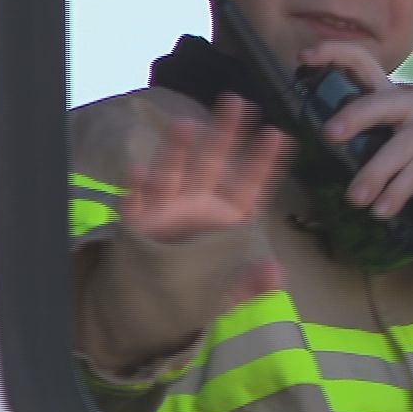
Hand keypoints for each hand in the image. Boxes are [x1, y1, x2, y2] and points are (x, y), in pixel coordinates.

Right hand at [124, 94, 290, 303]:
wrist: (149, 310)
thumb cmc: (194, 293)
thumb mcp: (226, 296)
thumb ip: (250, 285)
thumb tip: (277, 274)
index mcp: (225, 220)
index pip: (248, 186)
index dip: (262, 162)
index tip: (278, 134)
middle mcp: (197, 206)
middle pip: (212, 164)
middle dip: (224, 134)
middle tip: (237, 101)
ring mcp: (166, 211)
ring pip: (173, 173)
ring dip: (178, 150)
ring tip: (187, 124)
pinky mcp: (137, 224)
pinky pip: (134, 204)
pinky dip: (135, 189)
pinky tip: (138, 171)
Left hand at [297, 42, 412, 221]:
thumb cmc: (394, 134)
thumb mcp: (375, 117)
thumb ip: (349, 113)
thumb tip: (297, 122)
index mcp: (385, 87)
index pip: (360, 60)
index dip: (334, 53)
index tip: (305, 56)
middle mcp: (409, 102)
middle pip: (382, 104)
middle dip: (356, 116)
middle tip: (330, 134)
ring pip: (401, 147)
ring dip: (376, 172)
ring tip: (354, 198)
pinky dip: (397, 194)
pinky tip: (380, 211)